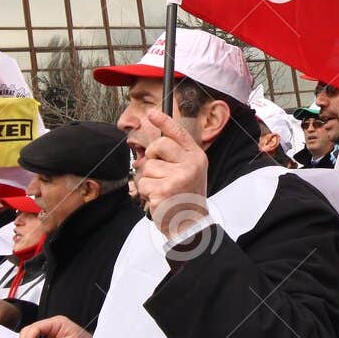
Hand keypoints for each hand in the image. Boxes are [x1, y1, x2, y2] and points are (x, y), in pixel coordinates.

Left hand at [135, 110, 210, 240]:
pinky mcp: (164, 190)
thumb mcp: (188, 171)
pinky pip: (143, 183)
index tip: (150, 113)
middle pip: (158, 146)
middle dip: (152, 158)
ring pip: (147, 167)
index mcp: (196, 156)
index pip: (178, 133)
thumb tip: (150, 149)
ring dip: (149, 180)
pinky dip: (145, 193)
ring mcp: (177, 177)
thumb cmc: (186, 196)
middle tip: (160, 172)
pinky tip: (159, 199)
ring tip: (163, 191)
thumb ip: (175, 157)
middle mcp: (190, 164)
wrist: (191, 224)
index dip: (164, 121)